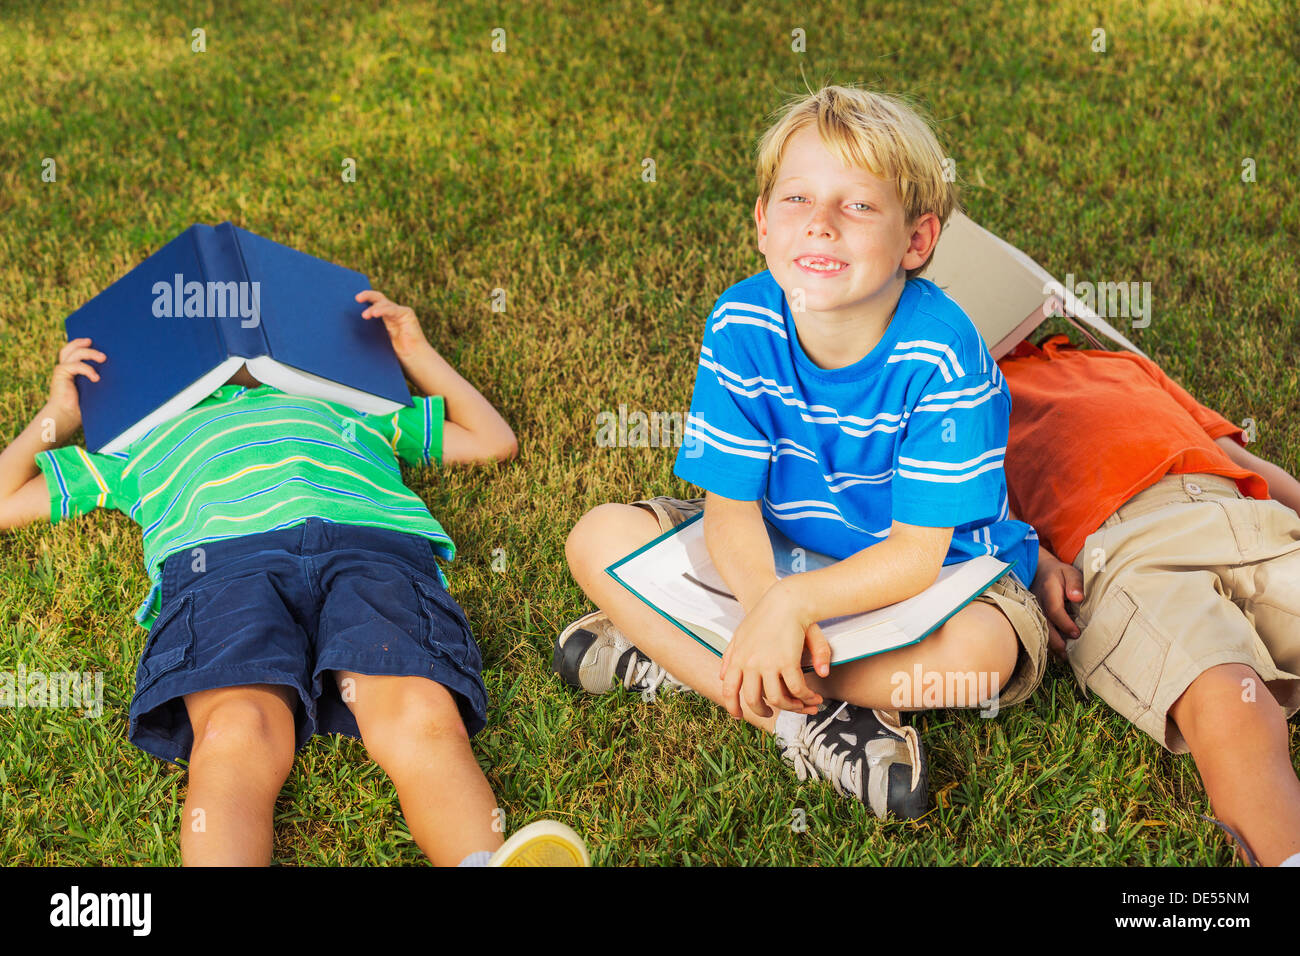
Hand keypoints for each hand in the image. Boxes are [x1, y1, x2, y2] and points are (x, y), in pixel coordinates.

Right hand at [49, 337, 104, 423]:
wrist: (67, 416)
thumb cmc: (82, 406)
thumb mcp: (95, 390)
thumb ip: (100, 379)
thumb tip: (123, 374)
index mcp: (72, 370)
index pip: (75, 351)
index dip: (83, 344)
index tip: (98, 340)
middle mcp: (65, 368)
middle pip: (71, 348)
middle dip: (82, 343)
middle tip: (96, 343)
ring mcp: (62, 371)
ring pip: (74, 354)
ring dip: (89, 353)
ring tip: (103, 358)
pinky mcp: (60, 375)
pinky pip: (75, 366)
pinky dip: (87, 369)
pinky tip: (96, 378)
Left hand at [355, 290, 431, 362]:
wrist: (413, 358)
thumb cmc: (397, 353)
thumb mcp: (378, 340)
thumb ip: (370, 333)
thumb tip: (351, 331)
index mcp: (385, 317)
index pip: (374, 303)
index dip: (365, 299)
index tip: (354, 301)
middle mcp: (392, 312)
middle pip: (378, 298)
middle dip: (367, 295)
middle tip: (357, 298)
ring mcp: (400, 312)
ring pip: (384, 303)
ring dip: (374, 309)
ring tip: (365, 315)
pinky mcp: (407, 314)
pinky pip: (392, 310)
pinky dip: (383, 310)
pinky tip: (375, 313)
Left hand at [718, 579, 830, 719]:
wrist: (785, 600)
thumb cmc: (764, 615)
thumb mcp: (740, 633)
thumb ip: (730, 655)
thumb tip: (722, 675)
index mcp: (737, 658)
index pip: (729, 690)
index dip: (733, 707)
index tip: (739, 716)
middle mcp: (750, 664)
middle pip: (753, 700)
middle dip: (763, 712)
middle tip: (772, 713)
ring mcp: (768, 664)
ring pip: (777, 699)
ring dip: (792, 707)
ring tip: (801, 705)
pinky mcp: (787, 662)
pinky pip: (796, 689)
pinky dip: (805, 697)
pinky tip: (812, 697)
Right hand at [1031, 549, 1083, 658]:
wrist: (1039, 571)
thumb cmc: (1060, 574)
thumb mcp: (1070, 573)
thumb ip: (1075, 584)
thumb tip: (1078, 597)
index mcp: (1048, 591)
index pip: (1054, 610)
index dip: (1065, 624)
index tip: (1076, 634)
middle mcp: (1037, 602)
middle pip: (1043, 624)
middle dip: (1055, 641)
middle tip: (1067, 654)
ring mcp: (1032, 610)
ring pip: (1038, 630)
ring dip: (1050, 645)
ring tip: (1063, 657)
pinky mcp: (1031, 616)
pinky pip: (1036, 630)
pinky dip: (1045, 642)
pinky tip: (1055, 653)